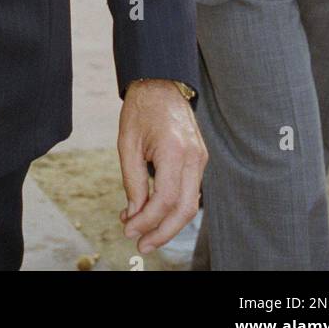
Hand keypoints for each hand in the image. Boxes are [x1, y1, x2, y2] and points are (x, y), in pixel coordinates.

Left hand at [117, 79, 206, 253]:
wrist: (161, 82)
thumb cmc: (141, 108)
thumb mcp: (128, 143)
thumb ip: (133, 181)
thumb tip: (135, 213)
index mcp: (174, 150)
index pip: (165, 199)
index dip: (147, 220)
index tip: (129, 230)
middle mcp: (193, 156)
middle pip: (185, 209)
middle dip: (162, 232)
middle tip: (141, 245)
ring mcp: (200, 157)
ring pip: (191, 204)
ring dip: (168, 222)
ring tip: (143, 232)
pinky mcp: (199, 157)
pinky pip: (190, 190)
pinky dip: (174, 206)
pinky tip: (154, 212)